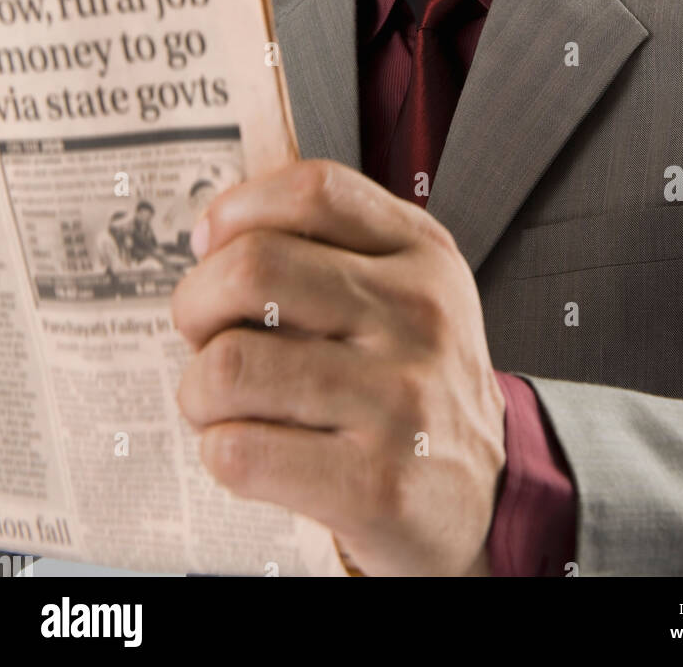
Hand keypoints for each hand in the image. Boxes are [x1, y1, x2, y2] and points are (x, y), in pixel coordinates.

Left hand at [171, 158, 505, 576]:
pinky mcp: (375, 485)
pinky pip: (240, 450)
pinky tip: (249, 449)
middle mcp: (418, 316)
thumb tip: (212, 235)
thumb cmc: (415, 380)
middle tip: (203, 332)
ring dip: (198, 390)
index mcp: (422, 254)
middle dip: (196, 302)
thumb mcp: (406, 288)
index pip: (313, 191)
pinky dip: (218, 451)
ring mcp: (400, 401)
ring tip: (222, 402)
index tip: (211, 245)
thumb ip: (330, 244)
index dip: (238, 210)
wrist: (487, 491)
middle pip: (253, 267)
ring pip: (231, 365)